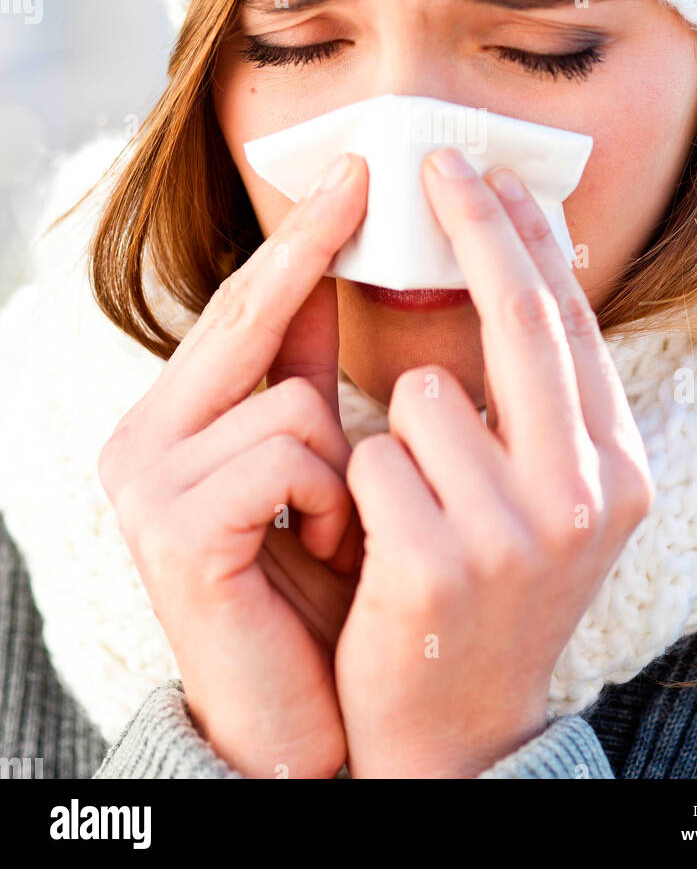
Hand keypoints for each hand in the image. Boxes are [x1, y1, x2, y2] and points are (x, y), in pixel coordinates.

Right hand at [98, 151, 367, 778]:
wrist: (303, 718)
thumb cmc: (319, 582)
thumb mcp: (316, 462)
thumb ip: (308, 372)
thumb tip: (337, 271)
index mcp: (177, 419)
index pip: (244, 307)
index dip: (300, 237)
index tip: (351, 169)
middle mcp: (144, 438)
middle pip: (246, 318)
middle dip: (310, 250)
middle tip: (360, 170)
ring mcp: (149, 484)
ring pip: (292, 400)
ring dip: (344, 460)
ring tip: (339, 522)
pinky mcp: (174, 531)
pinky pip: (291, 457)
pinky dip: (331, 497)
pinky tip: (322, 546)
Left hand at [334, 148, 653, 778]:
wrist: (453, 728)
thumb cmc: (487, 585)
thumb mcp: (540, 495)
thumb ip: (535, 399)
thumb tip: (520, 265)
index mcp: (617, 470)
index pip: (571, 326)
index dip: (531, 240)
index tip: (496, 175)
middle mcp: (586, 497)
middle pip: (522, 321)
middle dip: (477, 225)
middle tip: (441, 160)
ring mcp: (519, 536)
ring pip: (423, 395)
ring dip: (394, 431)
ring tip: (408, 503)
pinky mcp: (440, 567)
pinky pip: (370, 458)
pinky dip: (357, 485)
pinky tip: (377, 545)